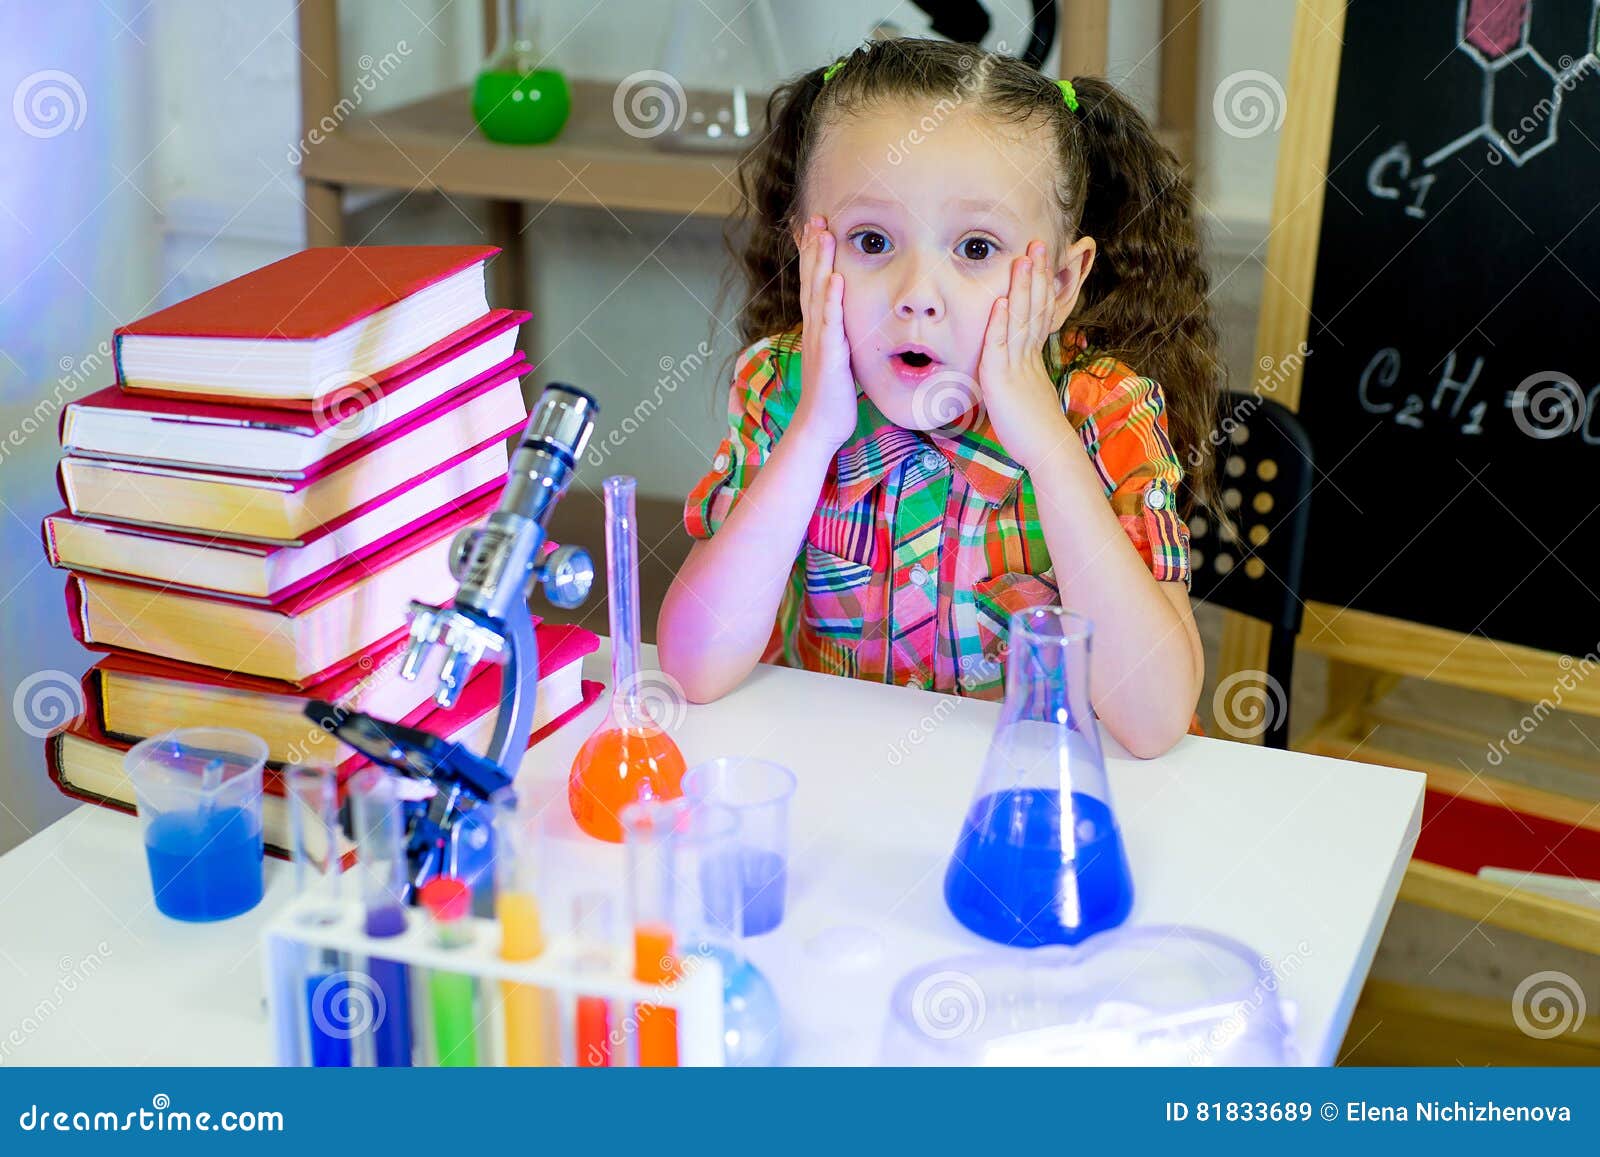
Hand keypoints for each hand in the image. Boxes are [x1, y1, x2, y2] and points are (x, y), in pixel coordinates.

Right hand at [792, 216, 858, 451]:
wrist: (820, 425)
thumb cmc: (832, 394)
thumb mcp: (836, 357)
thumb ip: (839, 334)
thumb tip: (846, 319)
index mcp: (817, 328)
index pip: (813, 284)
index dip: (812, 256)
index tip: (814, 228)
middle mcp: (814, 329)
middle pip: (811, 280)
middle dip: (812, 248)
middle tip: (815, 217)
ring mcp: (820, 341)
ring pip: (819, 294)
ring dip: (820, 263)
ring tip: (824, 234)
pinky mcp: (830, 356)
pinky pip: (831, 324)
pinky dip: (833, 301)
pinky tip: (837, 280)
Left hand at [978, 240, 1076, 470]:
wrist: (1048, 451)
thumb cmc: (1034, 431)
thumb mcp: (1026, 395)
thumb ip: (1019, 377)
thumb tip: (1014, 373)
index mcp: (1032, 357)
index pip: (1037, 313)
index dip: (1039, 285)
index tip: (1039, 261)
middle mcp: (1027, 356)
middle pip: (1033, 307)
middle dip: (1035, 275)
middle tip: (1037, 244)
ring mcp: (1017, 366)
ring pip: (1019, 319)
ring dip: (1020, 288)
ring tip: (1023, 258)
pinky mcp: (1003, 380)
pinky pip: (1000, 346)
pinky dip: (999, 322)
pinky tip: (999, 301)